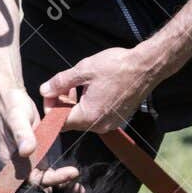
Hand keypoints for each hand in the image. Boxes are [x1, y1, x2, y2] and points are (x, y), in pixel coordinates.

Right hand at [0, 86, 79, 187]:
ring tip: (82, 191)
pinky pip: (49, 172)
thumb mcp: (17, 119)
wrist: (9, 98)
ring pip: (47, 181)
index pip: (34, 180)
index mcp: (12, 163)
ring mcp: (29, 163)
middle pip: (41, 185)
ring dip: (63, 186)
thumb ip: (22, 135)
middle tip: (82, 192)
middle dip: (61, 189)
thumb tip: (27, 151)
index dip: (54, 179)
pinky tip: (75, 178)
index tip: (73, 172)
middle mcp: (20, 167)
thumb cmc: (11, 107)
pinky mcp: (37, 157)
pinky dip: (61, 176)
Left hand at [40, 45, 165, 132]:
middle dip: (62, 104)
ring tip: (77, 84)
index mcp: (88, 116)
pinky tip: (91, 89)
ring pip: (82, 119)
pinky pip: (95, 117)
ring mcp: (109, 124)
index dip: (50, 106)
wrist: (147, 67)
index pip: (58, 121)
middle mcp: (98, 126)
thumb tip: (44, 90)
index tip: (51, 90)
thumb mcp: (84, 70)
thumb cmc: (117, 66)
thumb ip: (61, 82)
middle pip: (70, 121)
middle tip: (62, 85)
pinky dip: (88, 105)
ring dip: (74, 104)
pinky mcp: (116, 119)